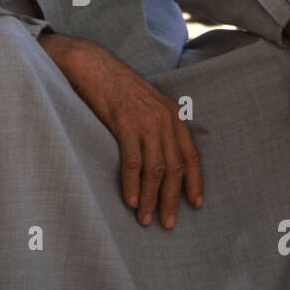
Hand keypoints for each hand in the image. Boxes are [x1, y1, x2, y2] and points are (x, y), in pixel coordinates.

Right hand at [38, 32, 202, 227]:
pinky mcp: (126, 124)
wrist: (93, 66)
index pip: (191, 154)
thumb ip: (157, 128)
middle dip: (171, 198)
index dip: (194, 181)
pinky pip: (133, 162)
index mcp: (173, 115)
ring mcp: (147, 121)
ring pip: (156, 169)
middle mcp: (165, 119)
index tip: (195, 204)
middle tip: (168, 222)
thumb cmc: (115, 88)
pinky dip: (133, 184)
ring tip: (146, 218)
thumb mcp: (146, 105)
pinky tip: (131, 201)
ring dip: (151, 197)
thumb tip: (160, 160)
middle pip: (175, 167)